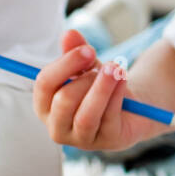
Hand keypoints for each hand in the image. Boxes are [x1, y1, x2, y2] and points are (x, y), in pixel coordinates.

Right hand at [33, 29, 166, 151]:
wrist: (130, 106)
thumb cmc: (99, 85)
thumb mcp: (87, 66)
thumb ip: (77, 51)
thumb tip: (70, 34)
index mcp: (45, 106)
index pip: (44, 84)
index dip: (65, 64)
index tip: (88, 50)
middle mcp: (57, 127)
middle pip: (64, 101)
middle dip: (85, 78)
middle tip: (105, 65)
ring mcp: (82, 139)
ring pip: (86, 116)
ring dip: (102, 88)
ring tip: (116, 68)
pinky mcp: (107, 141)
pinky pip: (109, 118)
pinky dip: (117, 95)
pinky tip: (124, 78)